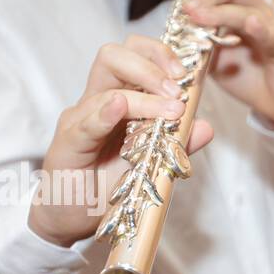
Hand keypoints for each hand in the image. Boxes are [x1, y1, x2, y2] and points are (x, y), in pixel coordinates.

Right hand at [31, 36, 213, 247]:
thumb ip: (176, 143)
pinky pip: (86, 122)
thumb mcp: (151, 163)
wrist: (71, 218)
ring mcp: (80, 120)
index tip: (187, 73)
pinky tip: (120, 107)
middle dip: (152, 61)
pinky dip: (104, 113)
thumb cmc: (108, 186)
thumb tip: (205, 126)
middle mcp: (95, 102)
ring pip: (106, 86)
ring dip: (143, 92)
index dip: (160, 55)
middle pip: (114, 56)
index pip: (132, 55)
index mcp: (116, 99)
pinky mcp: (67, 144)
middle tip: (178, 88)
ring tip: (170, 109)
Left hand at [181, 0, 273, 125]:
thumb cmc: (245, 74)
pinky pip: (271, 35)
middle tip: (189, 7)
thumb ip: (195, 36)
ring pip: (246, 8)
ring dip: (221, 11)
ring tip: (200, 16)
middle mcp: (254, 7)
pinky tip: (252, 23)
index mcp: (235, 1)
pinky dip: (260, 29)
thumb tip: (171, 25)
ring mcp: (270, 27)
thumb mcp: (212, 53)